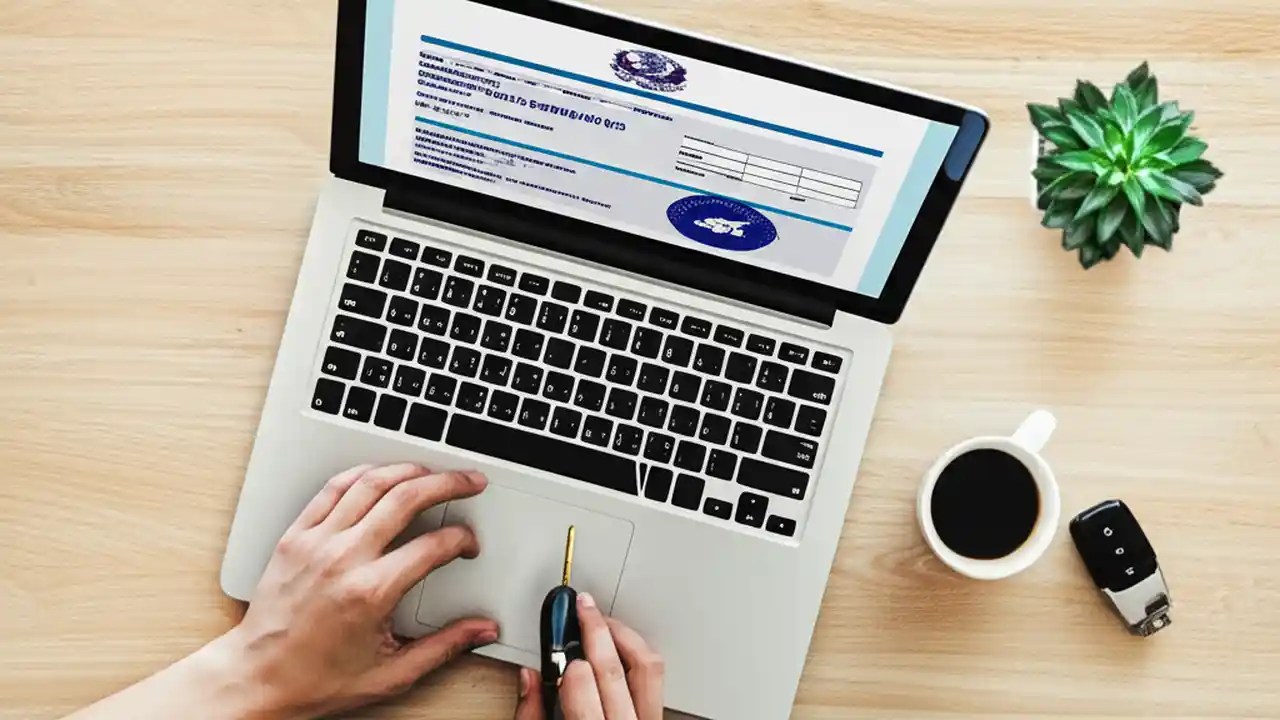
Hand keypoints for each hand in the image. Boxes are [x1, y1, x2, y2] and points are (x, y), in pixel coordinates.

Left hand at [222, 464, 498, 718]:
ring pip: (371, 483)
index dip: (462, 540)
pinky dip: (362, 474)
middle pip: (407, 498)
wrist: (258, 679)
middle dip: (448, 484)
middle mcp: (344, 559)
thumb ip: (445, 646)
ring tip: (432, 471)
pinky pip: (332, 489)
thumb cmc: (318, 679)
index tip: (468, 545)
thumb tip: (482, 630)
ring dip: (408, 470)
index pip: (433, 546)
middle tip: (469, 482)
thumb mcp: (392, 672)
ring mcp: (316, 543)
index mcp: (372, 592)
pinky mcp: (295, 536)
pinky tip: (381, 473)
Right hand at [513, 593, 663, 719]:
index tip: (560, 645)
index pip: (584, 692)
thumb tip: (529, 678)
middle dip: (597, 630)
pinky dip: (639, 657)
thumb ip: (531, 717)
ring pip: (648, 669)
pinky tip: (621, 648)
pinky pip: (655, 681)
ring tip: (605, 621)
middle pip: (615, 671)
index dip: (571, 663)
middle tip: (583, 607)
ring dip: (625, 638)